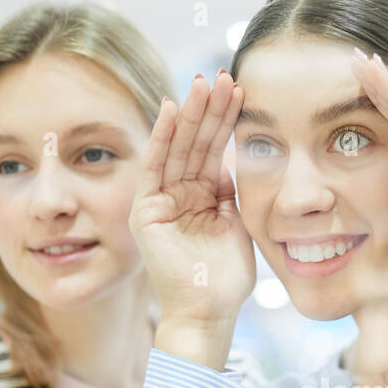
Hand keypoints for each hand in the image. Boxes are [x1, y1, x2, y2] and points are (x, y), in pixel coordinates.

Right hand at [130, 69, 254, 369]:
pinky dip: (161, 137)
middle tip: (224, 75)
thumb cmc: (227, 278)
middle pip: (195, 143)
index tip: (242, 91)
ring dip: (190, 114)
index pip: (214, 150)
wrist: (209, 312)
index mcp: (203, 198)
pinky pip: (154, 166)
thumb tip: (237, 156)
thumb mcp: (239, 224)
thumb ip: (234, 191)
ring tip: (204, 82)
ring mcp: (161, 201)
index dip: (226, 121)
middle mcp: (179, 195)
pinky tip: (171, 108)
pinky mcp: (146, 211)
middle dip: (209, 109)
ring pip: (177, 149)